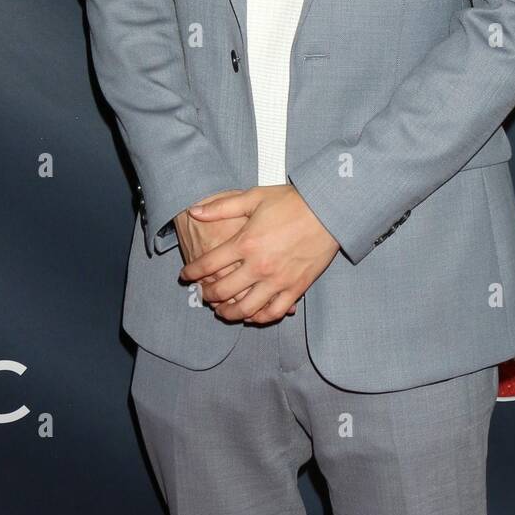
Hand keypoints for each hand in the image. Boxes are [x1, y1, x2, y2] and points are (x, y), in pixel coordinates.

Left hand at [179, 183, 339, 323]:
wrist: (329, 209)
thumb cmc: (292, 201)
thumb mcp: (254, 197)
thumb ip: (222, 206)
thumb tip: (194, 212)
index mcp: (245, 243)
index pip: (208, 265)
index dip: (192, 273)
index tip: (186, 276)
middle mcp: (258, 266)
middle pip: (222, 291)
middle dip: (207, 295)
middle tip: (203, 295)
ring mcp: (277, 280)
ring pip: (245, 309)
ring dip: (228, 313)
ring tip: (222, 311)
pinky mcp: (296, 288)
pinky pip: (274, 312)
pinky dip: (259, 317)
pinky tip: (252, 315)